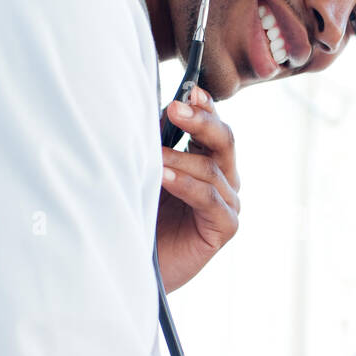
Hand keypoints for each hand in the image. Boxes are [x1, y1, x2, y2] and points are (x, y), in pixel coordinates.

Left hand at [156, 89, 240, 291]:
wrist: (128, 264)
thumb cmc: (136, 215)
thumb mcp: (144, 172)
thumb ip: (155, 146)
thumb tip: (154, 111)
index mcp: (206, 160)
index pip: (213, 126)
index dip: (205, 107)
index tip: (189, 91)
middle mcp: (223, 179)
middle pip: (224, 140)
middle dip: (200, 121)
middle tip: (175, 109)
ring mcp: (227, 203)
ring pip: (211, 169)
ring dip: (179, 159)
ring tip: (151, 156)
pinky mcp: (225, 227)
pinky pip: (211, 200)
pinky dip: (186, 185)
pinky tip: (163, 178)